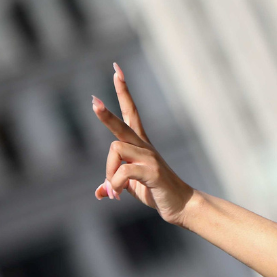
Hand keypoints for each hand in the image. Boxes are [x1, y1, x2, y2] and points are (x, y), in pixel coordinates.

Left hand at [93, 62, 196, 226]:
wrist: (183, 207)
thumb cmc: (158, 194)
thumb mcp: (131, 188)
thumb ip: (114, 184)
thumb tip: (99, 192)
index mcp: (140, 145)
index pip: (131, 112)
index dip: (123, 91)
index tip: (117, 69)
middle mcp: (145, 147)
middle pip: (123, 124)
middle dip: (106, 113)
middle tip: (93, 100)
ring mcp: (150, 158)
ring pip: (115, 149)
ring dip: (108, 173)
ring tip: (113, 192)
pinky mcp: (152, 172)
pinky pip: (123, 172)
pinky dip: (115, 185)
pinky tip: (117, 196)